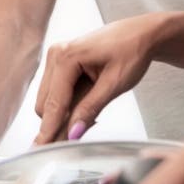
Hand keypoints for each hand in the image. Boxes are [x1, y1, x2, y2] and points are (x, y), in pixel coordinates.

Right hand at [34, 15, 159, 143]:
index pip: (53, 103)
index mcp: (66, 56)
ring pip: (48, 100)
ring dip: (65, 113)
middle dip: (61, 121)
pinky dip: (68, 104)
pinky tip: (88, 101)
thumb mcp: (115, 84)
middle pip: (45, 104)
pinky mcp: (60, 63)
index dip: (49, 129)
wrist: (141, 34)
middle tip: (87, 128)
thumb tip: (73, 132)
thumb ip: (90, 109)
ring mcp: (56, 57)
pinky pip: (56, 92)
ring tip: (94, 109)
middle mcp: (56, 54)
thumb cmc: (132, 51)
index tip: (42, 149)